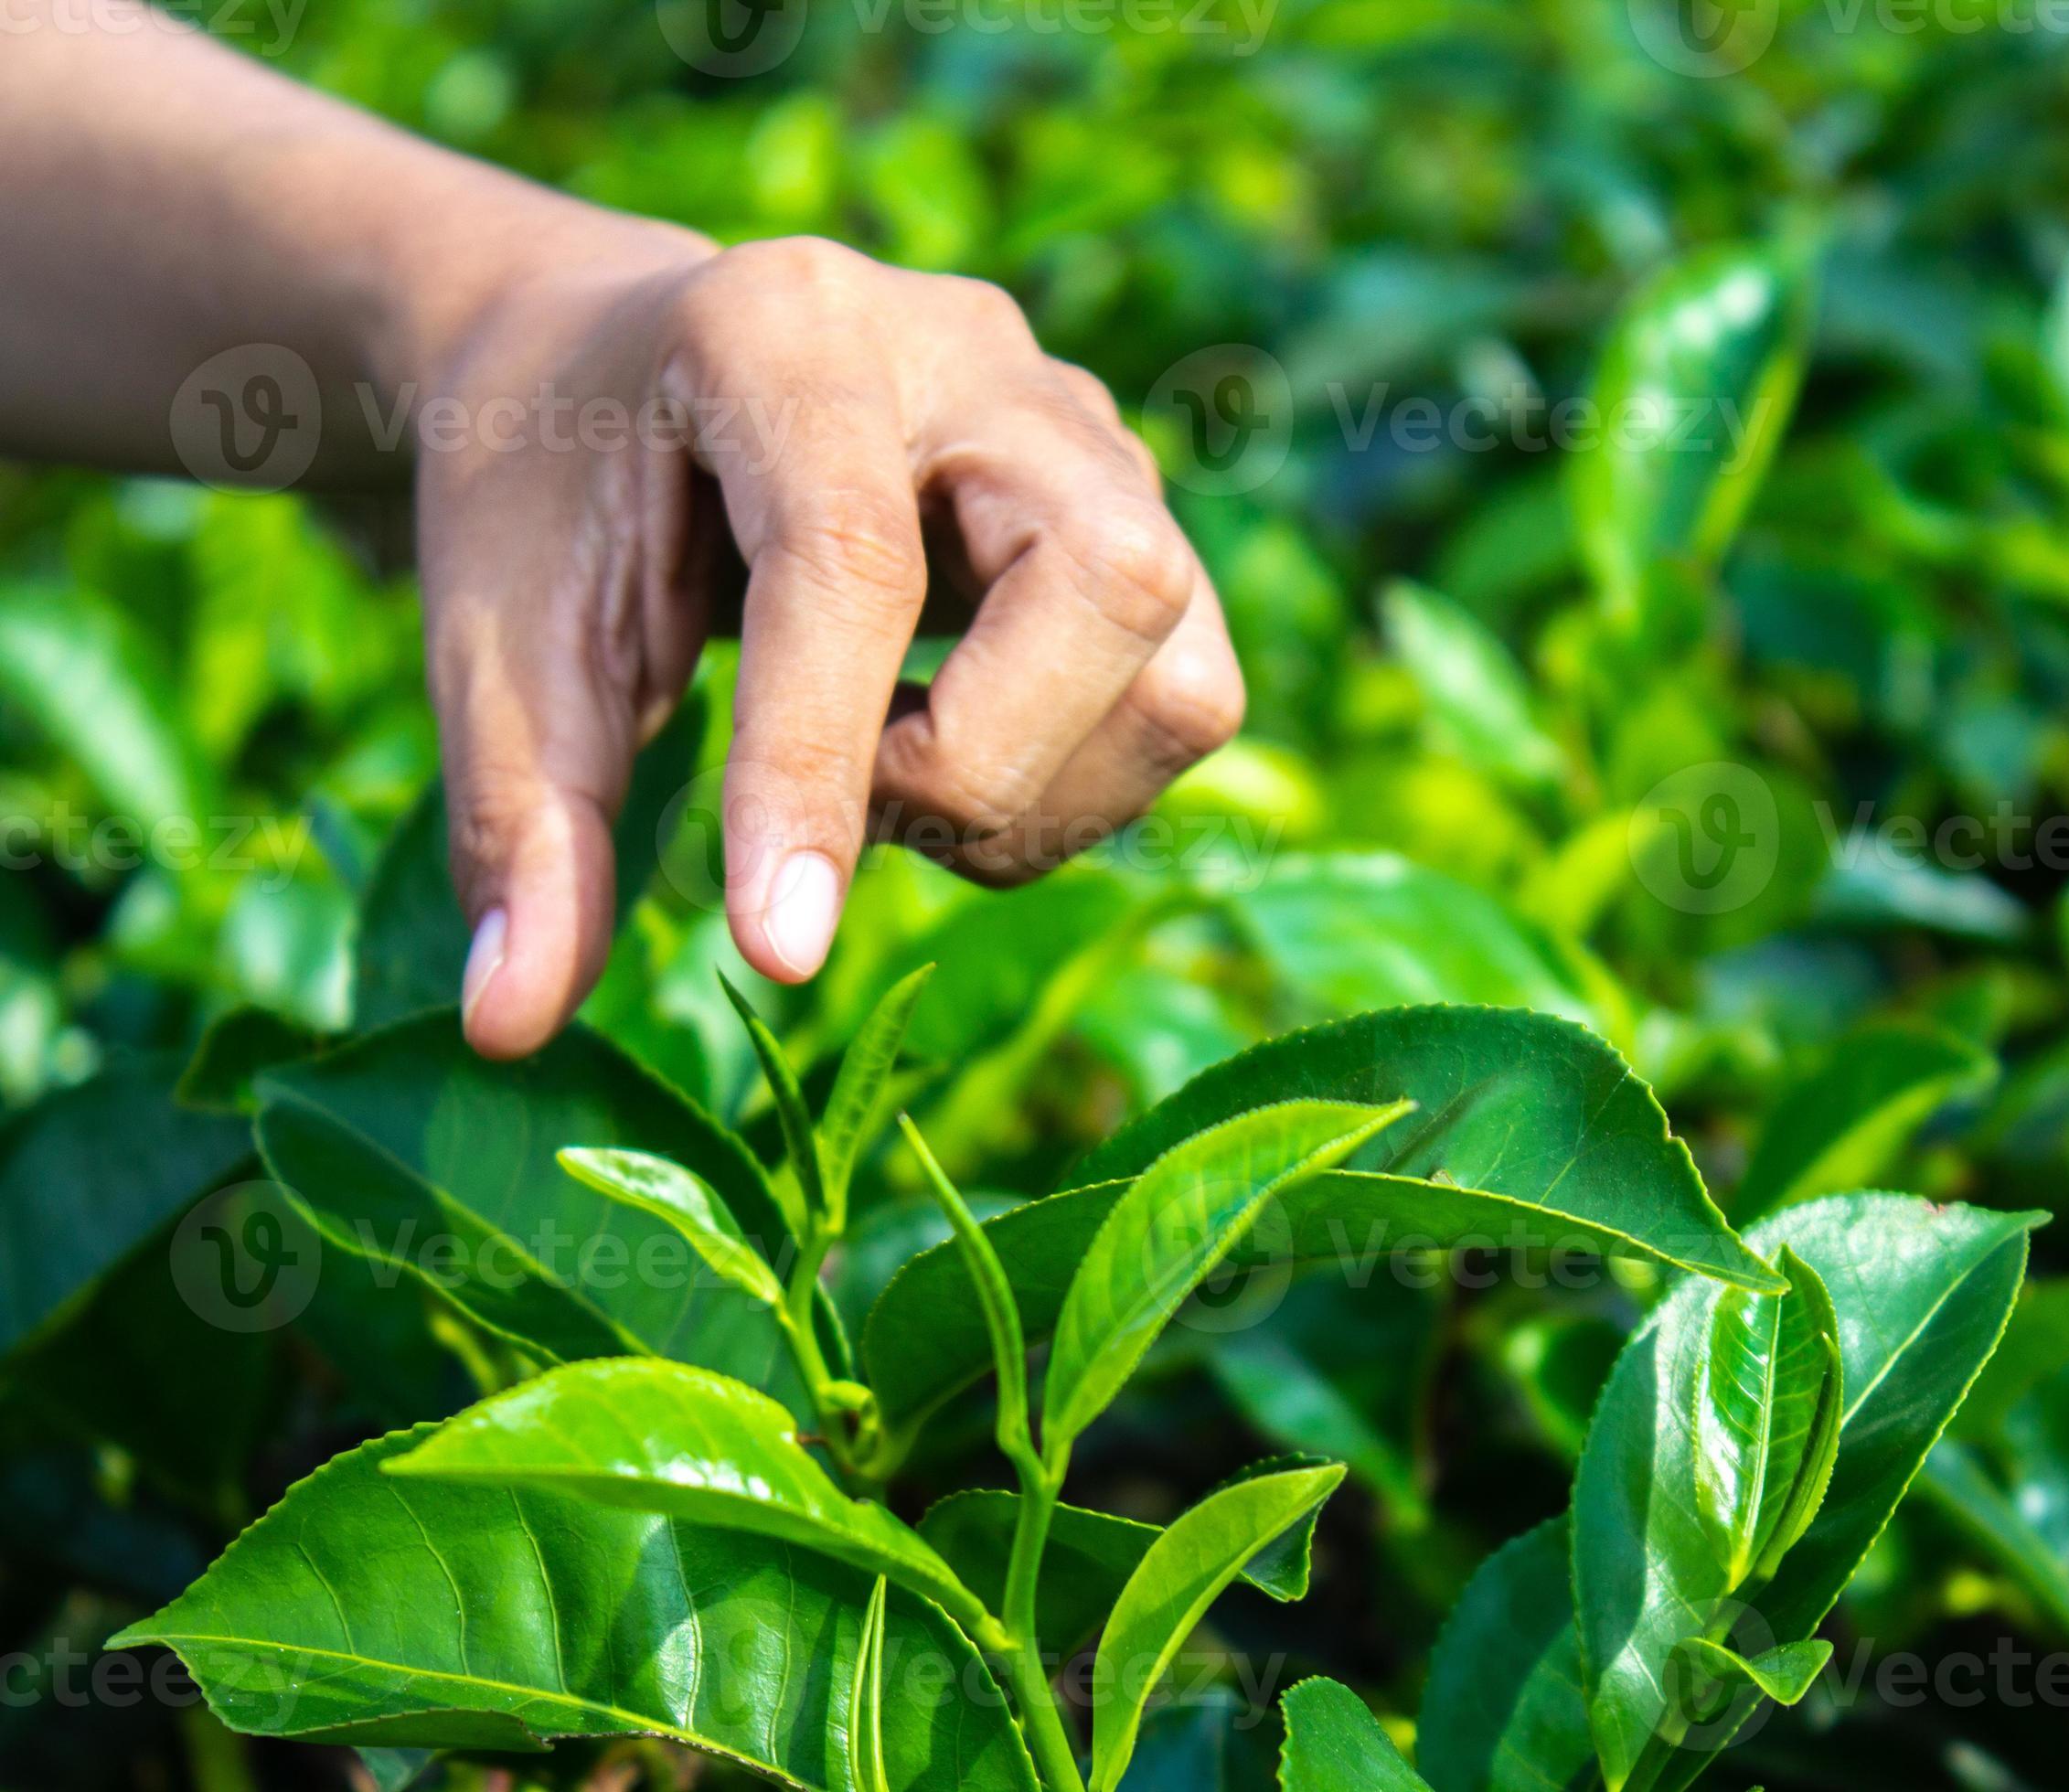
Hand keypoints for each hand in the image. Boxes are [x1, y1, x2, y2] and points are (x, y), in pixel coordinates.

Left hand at [420, 234, 1242, 1059]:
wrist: (614, 373)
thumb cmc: (552, 495)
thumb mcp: (497, 642)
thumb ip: (519, 822)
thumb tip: (518, 1029)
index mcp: (790, 331)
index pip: (854, 558)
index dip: (818, 765)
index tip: (774, 948)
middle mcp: (978, 359)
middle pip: (1110, 585)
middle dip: (978, 766)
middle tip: (839, 802)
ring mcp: (1085, 436)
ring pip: (1181, 672)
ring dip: (1034, 797)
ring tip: (881, 784)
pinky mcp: (1134, 518)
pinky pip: (1181, 705)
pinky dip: (1063, 789)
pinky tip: (936, 754)